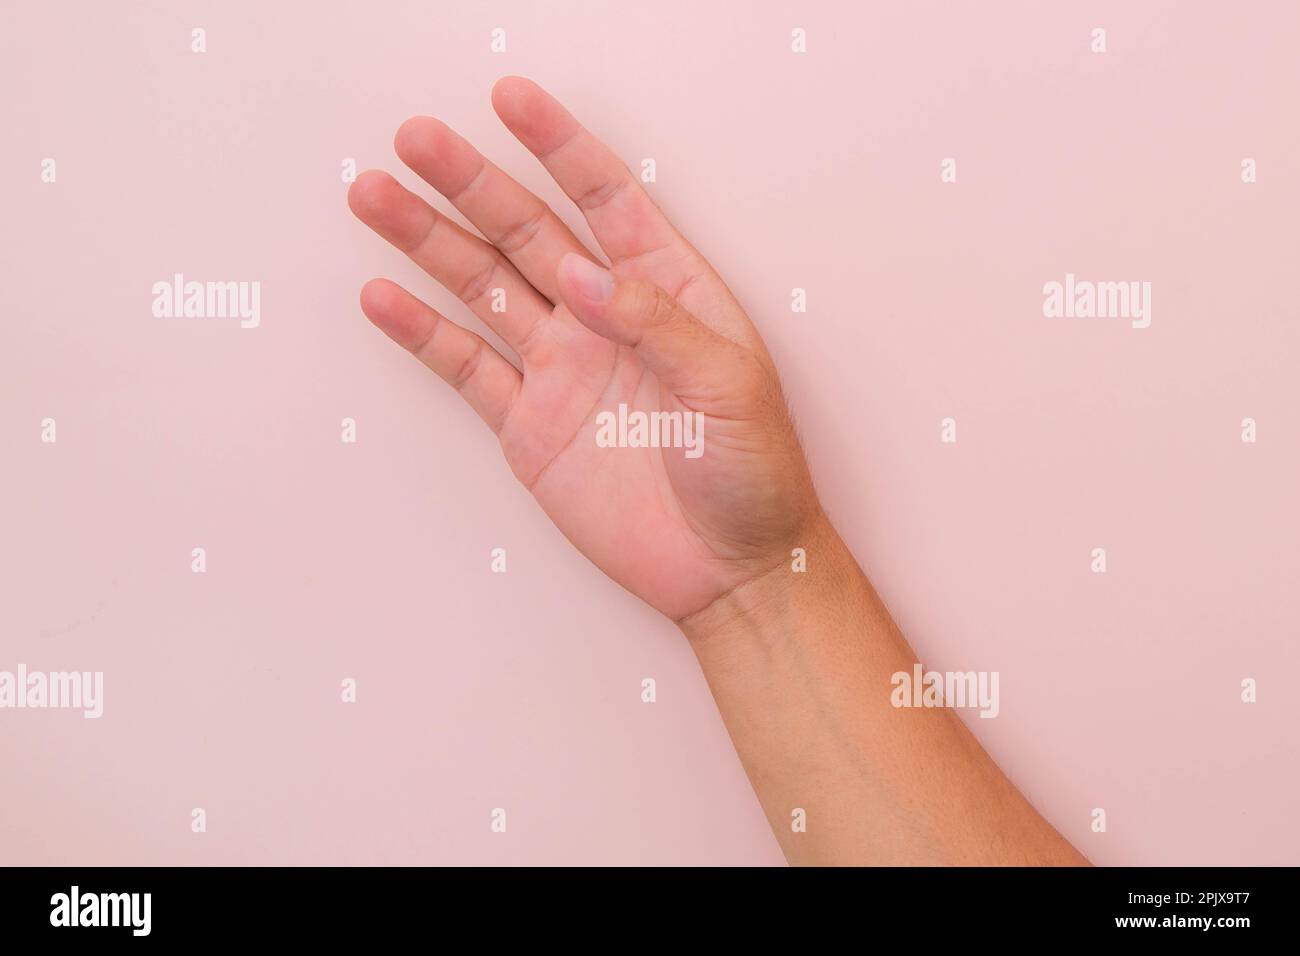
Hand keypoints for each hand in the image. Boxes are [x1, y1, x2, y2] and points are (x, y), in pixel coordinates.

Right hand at [348, 77, 820, 622]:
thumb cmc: (755, 476)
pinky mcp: (529, 425)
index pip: (606, 199)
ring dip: (431, 243)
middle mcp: (606, 319)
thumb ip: (655, 323)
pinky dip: (424, 333)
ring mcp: (562, 369)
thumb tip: (582, 273)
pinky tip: (385, 297)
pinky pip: (467, 367)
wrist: (731, 569)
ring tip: (378, 197)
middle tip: (418, 140)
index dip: (559, 148)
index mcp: (667, 292)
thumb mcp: (730, 386)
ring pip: (484, 288)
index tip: (512, 101)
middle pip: (527, 232)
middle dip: (472, 184)